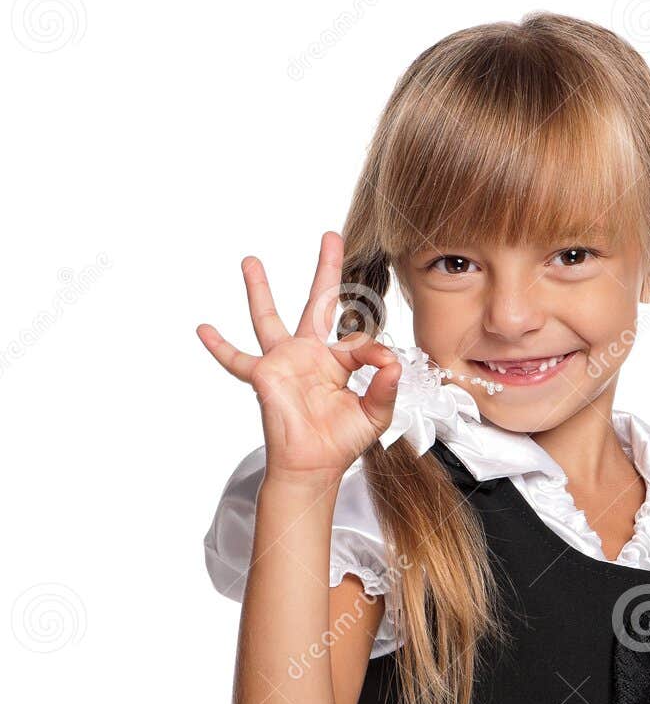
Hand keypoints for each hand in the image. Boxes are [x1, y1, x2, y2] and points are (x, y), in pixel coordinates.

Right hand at [196, 230, 401, 481]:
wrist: (314, 467)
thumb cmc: (342, 443)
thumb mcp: (374, 415)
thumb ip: (386, 387)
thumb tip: (393, 360)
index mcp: (338, 362)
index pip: (358, 341)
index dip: (374, 353)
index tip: (385, 365)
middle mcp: (310, 355)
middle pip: (318, 304)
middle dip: (325, 269)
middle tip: (330, 236)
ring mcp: (284, 363)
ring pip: (269, 319)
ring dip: (260, 289)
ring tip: (250, 260)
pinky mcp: (265, 376)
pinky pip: (237, 360)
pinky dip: (219, 346)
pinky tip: (203, 329)